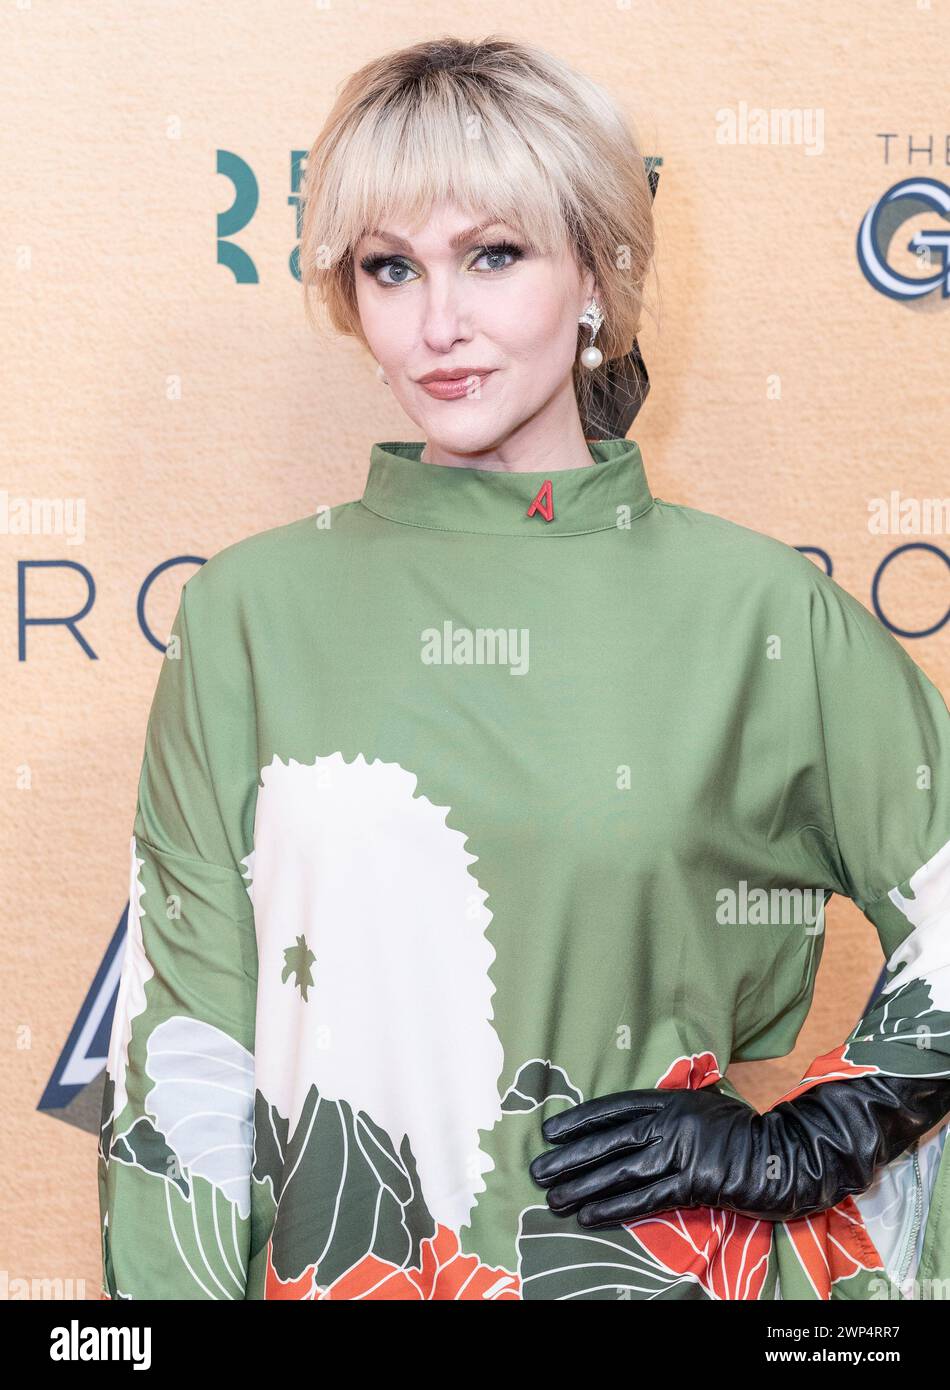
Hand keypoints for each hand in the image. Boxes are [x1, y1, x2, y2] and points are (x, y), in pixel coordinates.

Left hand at [529, 1085, 760, 1227]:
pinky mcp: (693, 1183)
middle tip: (537, 1170)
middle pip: (610, 1140)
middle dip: (570, 1157)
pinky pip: (645, 1198)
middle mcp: (671, 1123)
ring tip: (554, 1199)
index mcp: (670, 1100)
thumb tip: (634, 1121)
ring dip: (584, 1186)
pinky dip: (615, 1208)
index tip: (551, 1130)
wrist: (784, 1154)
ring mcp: (682, 1152)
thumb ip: (668, 1111)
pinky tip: (589, 1216)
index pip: (614, 1107)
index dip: (581, 1120)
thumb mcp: (702, 1107)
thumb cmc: (742, 1132)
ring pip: (621, 1171)